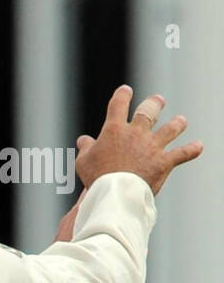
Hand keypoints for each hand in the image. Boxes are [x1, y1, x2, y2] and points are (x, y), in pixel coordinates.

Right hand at [74, 85, 202, 196]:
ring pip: (170, 129)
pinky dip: (192, 149)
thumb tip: (84, 140)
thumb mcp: (83, 161)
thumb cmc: (97, 177)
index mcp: (115, 130)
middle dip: (154, 103)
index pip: (119, 104)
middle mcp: (137, 133)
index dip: (122, 95)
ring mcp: (153, 146)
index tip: (125, 90)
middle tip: (158, 100)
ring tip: (181, 120)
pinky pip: (183, 153)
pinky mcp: (164, 161)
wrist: (117, 192)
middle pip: (149, 111)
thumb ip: (85, 148)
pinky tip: (199, 146)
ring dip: (177, 123)